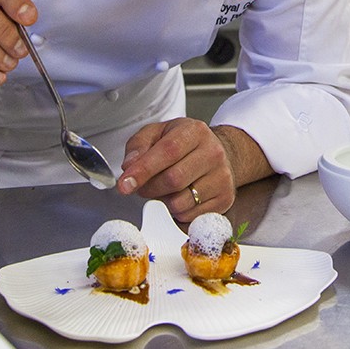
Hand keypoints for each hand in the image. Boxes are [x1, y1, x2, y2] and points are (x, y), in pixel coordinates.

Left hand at [117, 118, 239, 221]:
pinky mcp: (224, 199)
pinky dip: (177, 213)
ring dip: (164, 201)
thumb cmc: (184, 144)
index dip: (143, 170)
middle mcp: (213, 153)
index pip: (167, 151)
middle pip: (173, 180)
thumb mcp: (157, 133)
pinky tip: (181, 197)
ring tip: (166, 189)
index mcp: (195, 131)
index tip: (125, 184)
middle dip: (149, 188)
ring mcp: (222, 177)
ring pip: (181, 202)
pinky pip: (190, 217)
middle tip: (143, 186)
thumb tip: (129, 167)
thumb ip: (138, 146)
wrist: (218, 153)